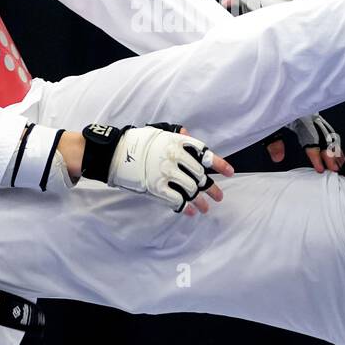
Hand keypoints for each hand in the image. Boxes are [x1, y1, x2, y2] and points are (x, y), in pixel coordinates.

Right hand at [89, 124, 234, 214]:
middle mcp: (175, 157)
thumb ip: (176, 136)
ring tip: (205, 209)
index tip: (230, 172)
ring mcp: (166, 172)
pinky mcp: (156, 186)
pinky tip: (189, 212)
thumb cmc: (137, 142)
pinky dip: (185, 207)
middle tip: (218, 197)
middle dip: (211, 189)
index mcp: (178, 142)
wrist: (114, 153)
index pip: (205, 153)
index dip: (220, 164)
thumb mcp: (159, 133)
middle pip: (200, 176)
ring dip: (201, 201)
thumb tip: (188, 133)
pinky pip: (177, 200)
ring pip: (191, 190)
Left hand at [264, 113, 344, 172]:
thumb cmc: (271, 106)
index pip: (312, 138)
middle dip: (331, 154)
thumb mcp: (268, 125)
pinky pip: (326, 128)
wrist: (272, 91)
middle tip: (334, 169)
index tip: (320, 168)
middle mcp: (309, 114)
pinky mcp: (312, 114)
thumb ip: (273, 142)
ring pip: (328, 132)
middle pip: (324, 136)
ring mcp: (312, 113)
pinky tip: (336, 149)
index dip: (316, 155)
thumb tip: (278, 158)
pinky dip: (333, 140)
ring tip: (340, 162)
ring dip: (335, 148)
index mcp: (300, 116)